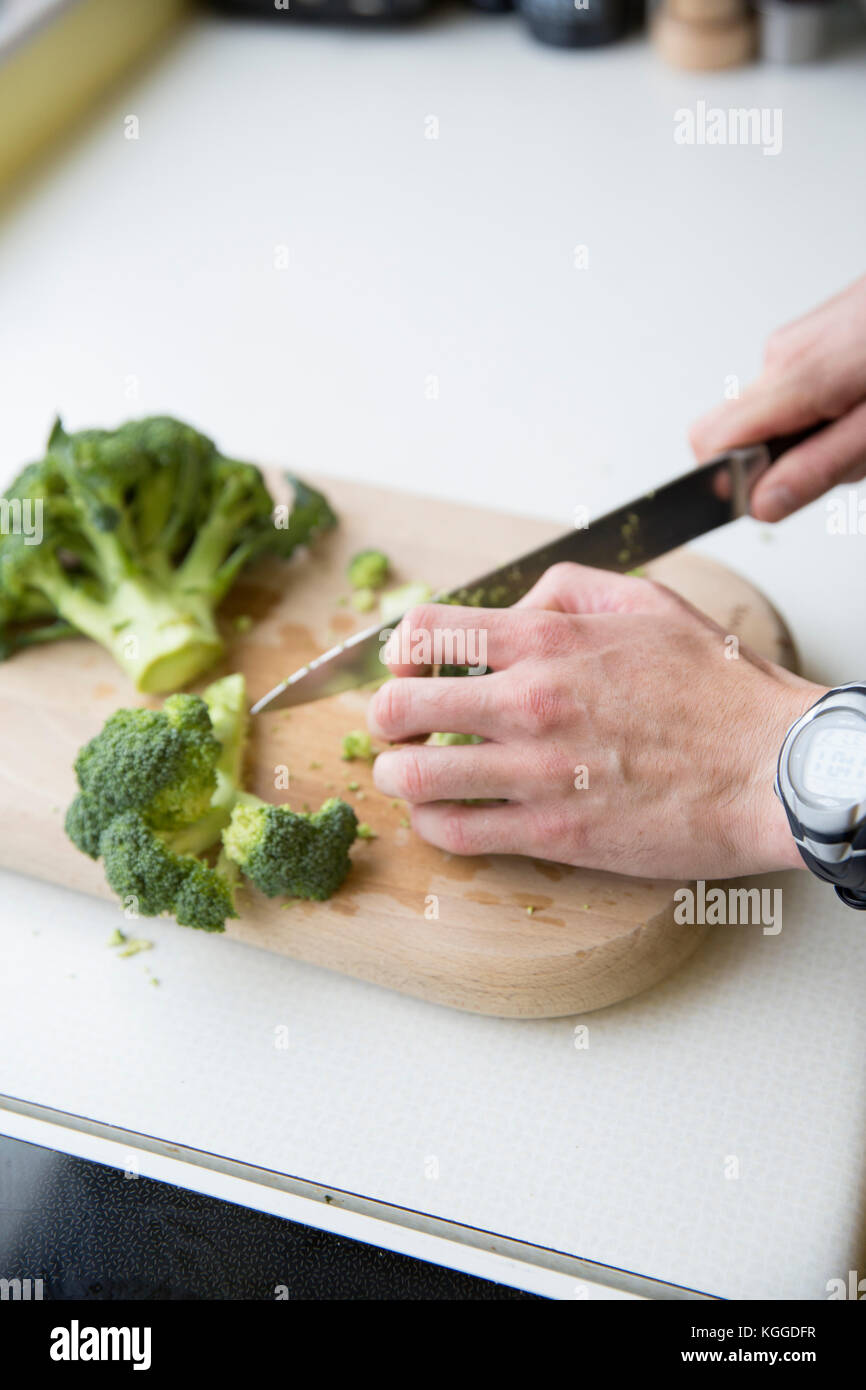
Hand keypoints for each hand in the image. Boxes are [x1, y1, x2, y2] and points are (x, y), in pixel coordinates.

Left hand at [368, 565, 824, 879]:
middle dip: (384, 715)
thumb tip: (511, 603)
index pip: (426, 632)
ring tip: (409, 773)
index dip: (400, 650)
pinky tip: (443, 814)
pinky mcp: (551, 833)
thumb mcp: (646, 601)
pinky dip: (435, 824)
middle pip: (399, 704)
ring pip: (416, 775)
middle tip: (396, 725)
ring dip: (399, 773)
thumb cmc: (717, 687)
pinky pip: (458, 833)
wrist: (769, 767)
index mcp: (546, 640)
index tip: (409, 667)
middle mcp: (529, 701)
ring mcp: (536, 771)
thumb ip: (566, 590)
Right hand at [689, 275, 865, 521]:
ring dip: (810, 438)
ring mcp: (797, 341)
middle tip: (839, 461)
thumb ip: (817, 468)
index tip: (776, 495)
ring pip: (771, 414)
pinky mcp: (815, 336)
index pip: (710, 442)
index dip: (729, 480)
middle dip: (777, 462)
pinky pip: (795, 392)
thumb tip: (759, 505)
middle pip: (737, 431)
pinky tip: (864, 406)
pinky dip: (824, 412)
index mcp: (794, 377)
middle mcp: (782, 354)